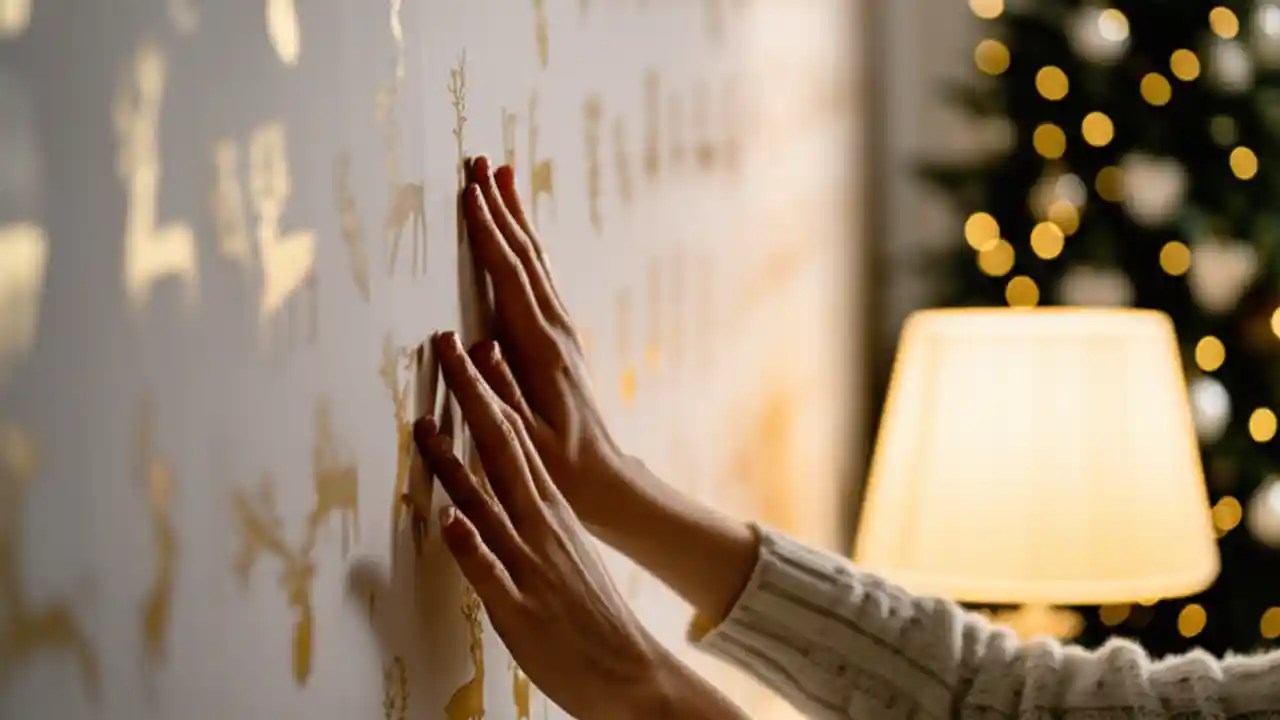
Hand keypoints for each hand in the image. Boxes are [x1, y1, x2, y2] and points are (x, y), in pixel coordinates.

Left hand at [410, 332, 744, 719]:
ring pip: (488, 503)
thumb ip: (528, 514)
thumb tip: (491, 486)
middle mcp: (540, 526)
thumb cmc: (589, 613)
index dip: (487, 392)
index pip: (513, 438)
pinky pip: (490, 574)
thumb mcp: (561, 550)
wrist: (631, 670)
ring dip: (455, 462)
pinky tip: (449, 519)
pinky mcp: (519, 610)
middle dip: (471, 398)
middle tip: (445, 348)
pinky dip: (469, 546)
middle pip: (500, 451)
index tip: (467, 351)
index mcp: (549, 510)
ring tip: (424, 422)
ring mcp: (530, 566)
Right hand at [462, 155, 757, 625]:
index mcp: (541, 352)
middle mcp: (555, 333)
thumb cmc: (560, 472)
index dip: (489, 234)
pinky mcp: (560, 343)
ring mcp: (561, 335)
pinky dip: (526, 249)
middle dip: (502, 208)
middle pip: (526, 257)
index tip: (469, 192)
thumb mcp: (525, 444)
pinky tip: (519, 239)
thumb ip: (497, 397)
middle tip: (481, 161)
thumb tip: (472, 344)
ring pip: (535, 264)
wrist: (608, 484)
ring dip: (516, 220)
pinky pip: (538, 281)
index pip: (509, 279)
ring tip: (502, 179)